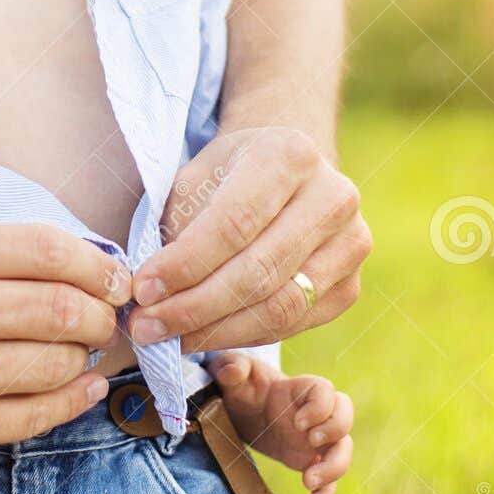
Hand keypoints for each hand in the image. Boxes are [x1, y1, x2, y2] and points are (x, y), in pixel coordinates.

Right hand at [0, 223, 130, 469]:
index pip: (46, 251)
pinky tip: (82, 386)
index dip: (98, 265)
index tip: (115, 278)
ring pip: (55, 365)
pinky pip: (34, 417)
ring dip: (85, 358)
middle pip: (61, 309)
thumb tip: (91, 266)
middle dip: (101, 316)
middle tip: (105, 319)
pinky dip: (74, 400)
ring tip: (80, 352)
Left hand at [128, 127, 370, 351]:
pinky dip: (242, 337)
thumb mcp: (196, 178)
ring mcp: (351, 244)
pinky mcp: (350, 286)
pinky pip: (293, 326)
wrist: (288, 174)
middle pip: (258, 272)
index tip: (142, 291)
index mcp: (290, 155)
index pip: (233, 223)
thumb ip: (177, 227)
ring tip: (168, 338)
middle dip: (193, 307)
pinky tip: (202, 337)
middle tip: (146, 327)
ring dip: (215, 332)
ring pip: (278, 308)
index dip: (185, 264)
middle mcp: (333, 198)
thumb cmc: (231, 176)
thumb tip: (150, 291)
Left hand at [212, 353, 352, 493]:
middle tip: (310, 441)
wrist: (243, 410)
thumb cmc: (242, 386)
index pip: (327, 393)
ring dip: (333, 469)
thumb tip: (230, 372)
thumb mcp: (232, 374)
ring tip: (308, 482)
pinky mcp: (309, 462)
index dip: (320, 407)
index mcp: (302, 389)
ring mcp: (317, 440)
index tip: (298, 422)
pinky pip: (329, 481)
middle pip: (345, 419)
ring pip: (343, 452)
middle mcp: (317, 414)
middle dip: (335, 433)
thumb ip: (231, 368)